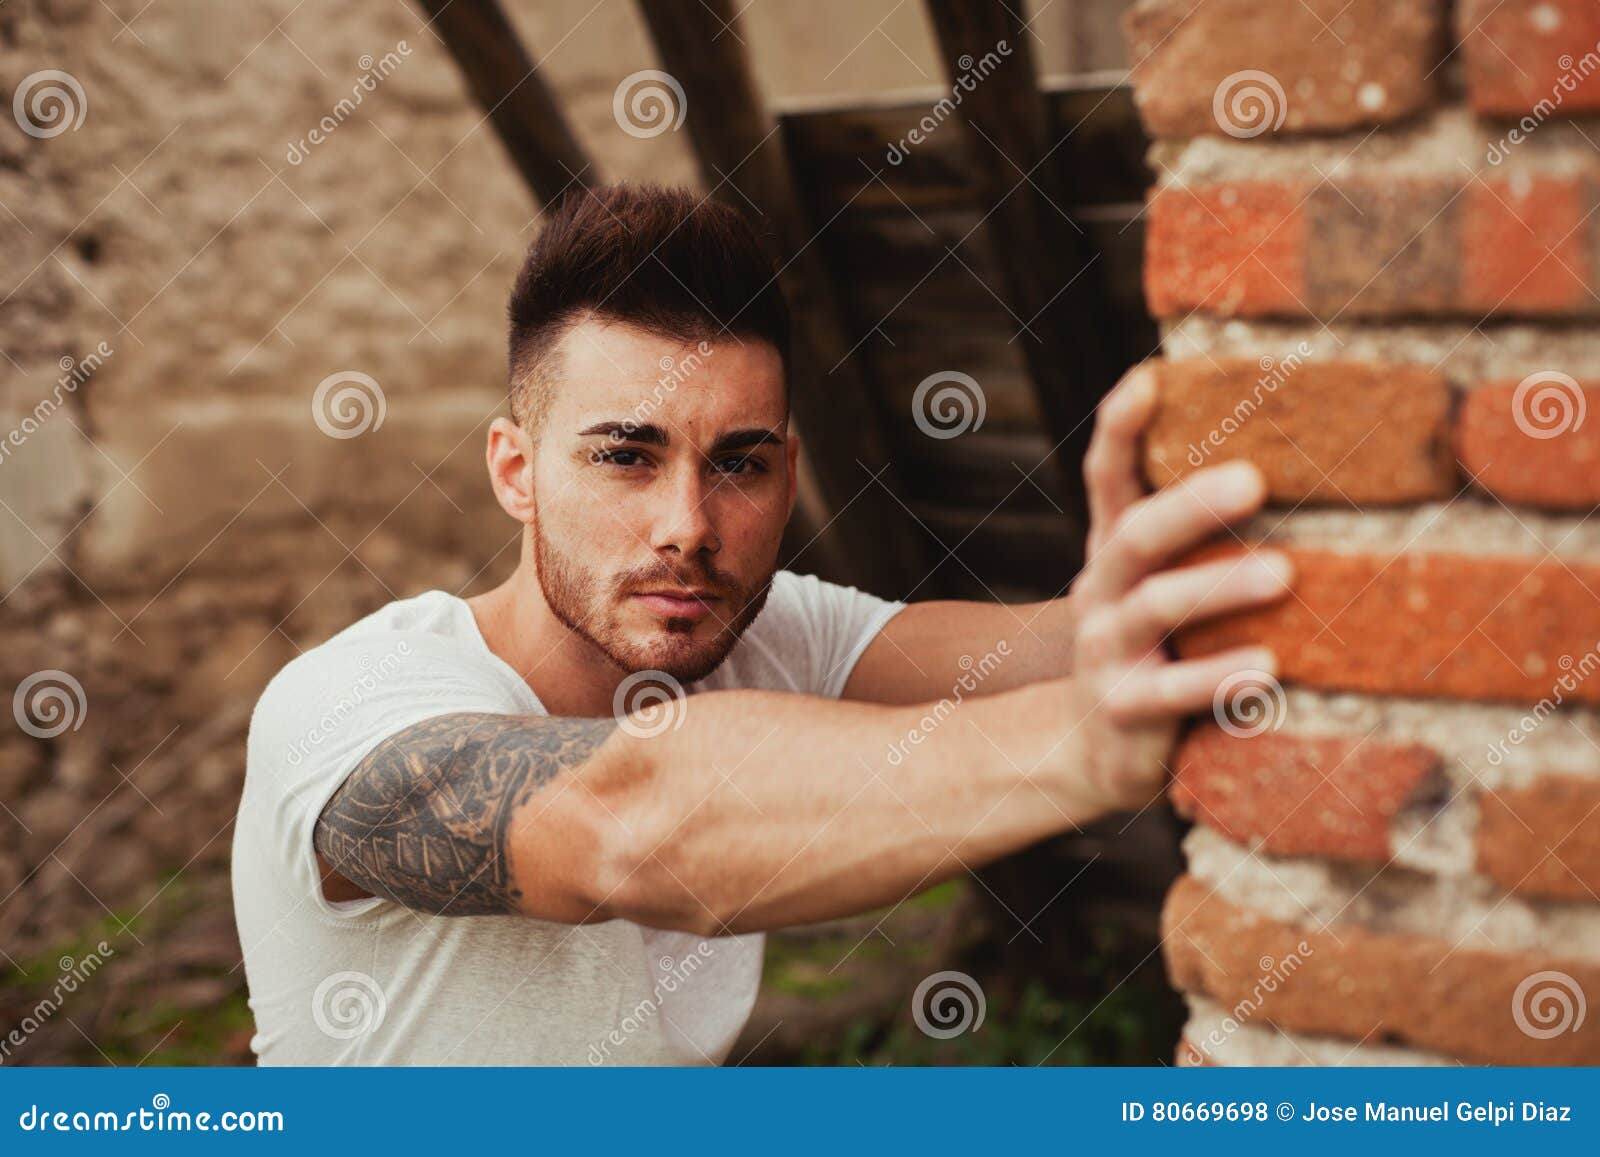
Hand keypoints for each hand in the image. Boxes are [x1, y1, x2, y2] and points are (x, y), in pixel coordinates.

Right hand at [1061, 364, 1291, 813]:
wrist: (1094, 745)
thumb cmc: (1160, 647)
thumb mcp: (1163, 582)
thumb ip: (1202, 537)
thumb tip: (1311, 460)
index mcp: (1115, 548)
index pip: (1107, 475)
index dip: (1122, 427)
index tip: (1151, 378)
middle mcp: (1101, 589)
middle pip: (1135, 534)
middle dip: (1190, 504)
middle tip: (1254, 478)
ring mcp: (1105, 649)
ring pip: (1153, 607)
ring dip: (1217, 586)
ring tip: (1282, 573)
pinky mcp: (1122, 709)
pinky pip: (1168, 693)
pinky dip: (1215, 678)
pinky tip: (1265, 669)